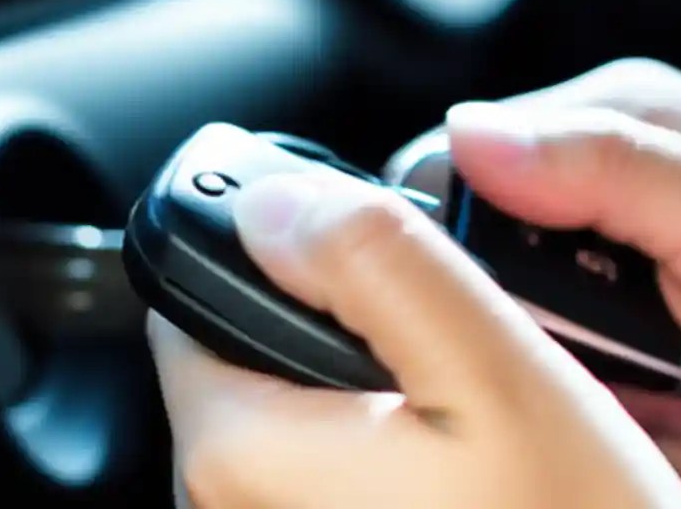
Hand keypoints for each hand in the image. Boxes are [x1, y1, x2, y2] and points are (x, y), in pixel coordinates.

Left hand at [148, 169, 680, 507]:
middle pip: (244, 362)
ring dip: (365, 398)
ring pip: (292, 422)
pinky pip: (324, 480)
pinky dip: (377, 454)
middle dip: (330, 332)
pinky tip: (456, 470)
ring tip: (463, 419)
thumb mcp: (490, 371)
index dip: (277, 258)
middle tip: (441, 350)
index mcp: (237, 449)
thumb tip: (269, 199)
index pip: (190, 301)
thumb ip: (373, 264)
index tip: (360, 264)